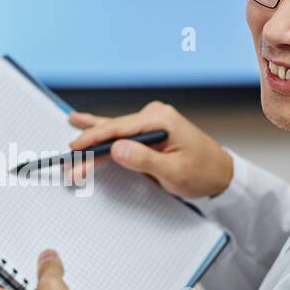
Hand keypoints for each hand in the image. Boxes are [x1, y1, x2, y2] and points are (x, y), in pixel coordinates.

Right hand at [67, 101, 233, 198]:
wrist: (221, 174)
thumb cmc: (203, 172)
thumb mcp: (173, 171)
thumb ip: (144, 159)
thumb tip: (118, 149)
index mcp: (160, 119)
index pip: (118, 129)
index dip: (92, 142)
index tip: (75, 152)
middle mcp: (155, 115)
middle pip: (112, 130)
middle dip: (88, 146)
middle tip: (68, 160)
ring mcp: (152, 121)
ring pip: (114, 129)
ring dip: (93, 138)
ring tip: (70, 126)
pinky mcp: (151, 130)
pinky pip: (122, 131)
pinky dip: (104, 133)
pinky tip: (87, 122)